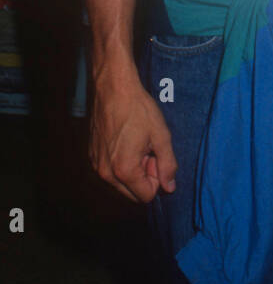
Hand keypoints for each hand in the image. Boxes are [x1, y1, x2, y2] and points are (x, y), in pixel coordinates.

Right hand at [89, 59, 176, 204]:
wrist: (113, 88)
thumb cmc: (138, 109)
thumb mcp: (161, 136)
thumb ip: (168, 165)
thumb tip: (170, 187)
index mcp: (124, 170)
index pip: (146, 195)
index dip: (156, 178)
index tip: (155, 156)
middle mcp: (106, 173)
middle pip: (133, 194)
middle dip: (144, 177)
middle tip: (148, 150)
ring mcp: (96, 165)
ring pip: (121, 184)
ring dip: (133, 170)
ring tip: (137, 144)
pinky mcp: (92, 156)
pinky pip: (111, 171)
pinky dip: (121, 162)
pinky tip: (126, 140)